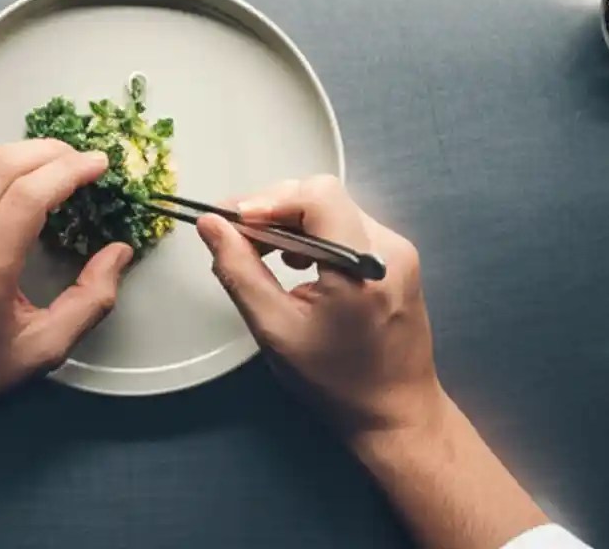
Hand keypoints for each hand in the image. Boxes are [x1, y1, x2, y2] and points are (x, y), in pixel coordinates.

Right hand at [196, 175, 443, 442]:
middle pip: (322, 195)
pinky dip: (313, 233)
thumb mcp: (276, 330)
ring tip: (262, 251)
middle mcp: (388, 248)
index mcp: (362, 266)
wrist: (395, 412)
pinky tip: (294, 259)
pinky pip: (346, 225)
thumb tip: (211, 226)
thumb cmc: (335, 382)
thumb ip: (240, 272)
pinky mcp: (396, 257)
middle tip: (236, 236)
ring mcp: (397, 250)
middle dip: (273, 209)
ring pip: (333, 207)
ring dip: (291, 220)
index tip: (233, 223)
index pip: (317, 196)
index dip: (269, 200)